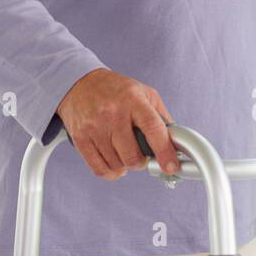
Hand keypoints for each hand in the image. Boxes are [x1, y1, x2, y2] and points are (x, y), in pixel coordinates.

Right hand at [55, 69, 182, 179]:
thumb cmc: (114, 89)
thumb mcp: (143, 92)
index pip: (153, 129)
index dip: (164, 151)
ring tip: (124, 152)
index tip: (171, 166)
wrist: (78, 83)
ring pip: (117, 164)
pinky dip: (111, 172)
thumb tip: (176, 141)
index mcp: (133, 100)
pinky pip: (99, 169)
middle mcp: (113, 113)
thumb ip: (160, 116)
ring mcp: (95, 127)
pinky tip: (114, 163)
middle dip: (142, 161)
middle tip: (141, 155)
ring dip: (125, 165)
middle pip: (133, 156)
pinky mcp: (81, 138)